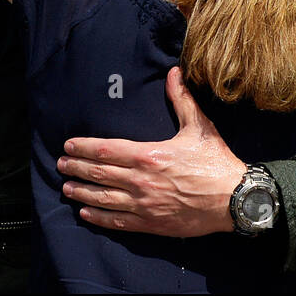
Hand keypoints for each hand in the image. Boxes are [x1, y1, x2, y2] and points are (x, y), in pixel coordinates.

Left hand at [57, 67, 247, 236]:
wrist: (234, 199)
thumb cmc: (217, 162)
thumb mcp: (200, 127)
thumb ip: (182, 100)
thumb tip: (174, 72)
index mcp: (149, 155)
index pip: (107, 150)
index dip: (84, 148)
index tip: (69, 145)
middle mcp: (141, 181)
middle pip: (99, 174)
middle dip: (76, 168)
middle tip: (60, 164)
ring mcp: (144, 204)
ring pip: (103, 199)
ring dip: (81, 193)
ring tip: (67, 188)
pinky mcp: (151, 224)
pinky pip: (117, 221)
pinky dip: (98, 217)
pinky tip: (86, 213)